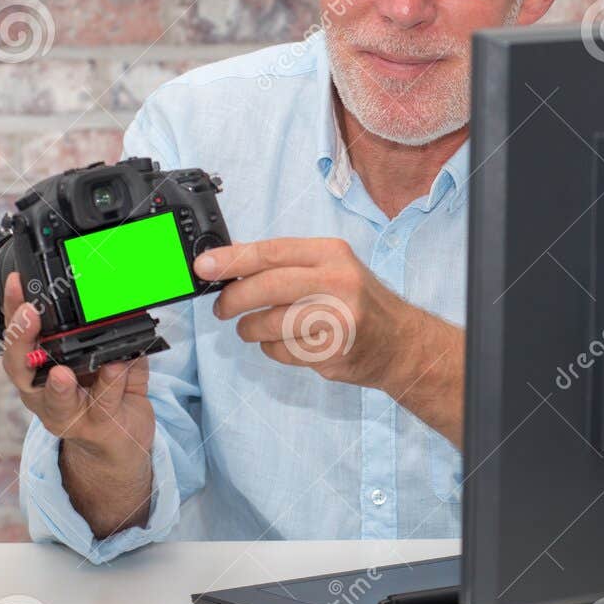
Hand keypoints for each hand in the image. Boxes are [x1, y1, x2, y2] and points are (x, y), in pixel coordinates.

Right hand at [1, 272, 154, 536]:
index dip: (12, 309)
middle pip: (20, 369)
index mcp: (35, 370)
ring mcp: (67, 415)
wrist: (117, 444)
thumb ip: (103, 331)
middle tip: (29, 315)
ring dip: (59, 386)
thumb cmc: (101, 393)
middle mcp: (42, 394)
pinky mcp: (98, 427)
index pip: (17, 336)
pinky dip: (110, 383)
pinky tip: (115, 365)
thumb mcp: (97, 357)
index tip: (16, 280)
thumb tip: (116, 294)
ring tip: (62, 372)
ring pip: (57, 400)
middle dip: (21, 341)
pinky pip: (104, 403)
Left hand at [197, 238, 464, 443]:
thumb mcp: (329, 268)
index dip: (232, 260)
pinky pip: (281, 351)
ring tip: (256, 328)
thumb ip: (284, 263)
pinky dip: (273, 350)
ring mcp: (337, 319)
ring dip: (252, 329)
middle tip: (222, 307)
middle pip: (267, 287)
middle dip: (234, 299)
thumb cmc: (357, 302)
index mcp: (332, 254)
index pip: (272, 252)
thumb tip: (229, 259)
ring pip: (269, 323)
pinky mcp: (332, 352)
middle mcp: (337, 282)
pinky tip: (288, 344)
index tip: (204, 266)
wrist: (400, 343)